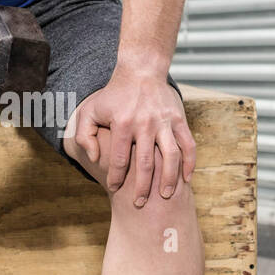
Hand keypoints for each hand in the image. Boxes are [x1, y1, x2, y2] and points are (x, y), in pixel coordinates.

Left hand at [69, 64, 194, 203]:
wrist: (141, 71)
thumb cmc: (113, 95)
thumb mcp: (90, 111)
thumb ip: (84, 135)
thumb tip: (94, 159)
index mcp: (123, 124)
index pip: (119, 159)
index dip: (116, 177)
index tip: (114, 189)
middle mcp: (145, 124)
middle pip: (145, 164)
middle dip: (142, 187)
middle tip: (139, 203)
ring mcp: (165, 122)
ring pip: (171, 157)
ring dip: (169, 179)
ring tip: (166, 195)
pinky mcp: (179, 119)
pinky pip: (188, 145)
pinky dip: (190, 163)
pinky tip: (187, 179)